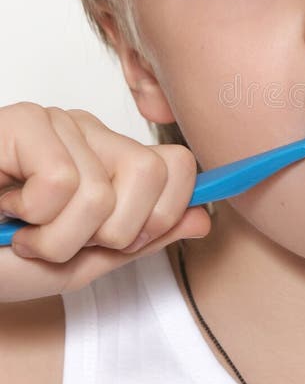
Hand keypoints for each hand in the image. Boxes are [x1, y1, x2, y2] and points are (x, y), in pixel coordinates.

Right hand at [0, 102, 209, 301]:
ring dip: (58, 238)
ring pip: (102, 193)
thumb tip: (205, 217)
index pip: (178, 166)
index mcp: (112, 158)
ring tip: (25, 230)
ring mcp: (57, 123)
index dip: (158, 216)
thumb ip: (144, 239)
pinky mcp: (21, 122)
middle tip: (65, 240)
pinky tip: (5, 212)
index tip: (115, 243)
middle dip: (111, 234)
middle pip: (152, 176)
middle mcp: (91, 132)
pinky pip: (61, 182)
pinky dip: (33, 218)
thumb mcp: (85, 261)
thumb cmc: (5, 260)